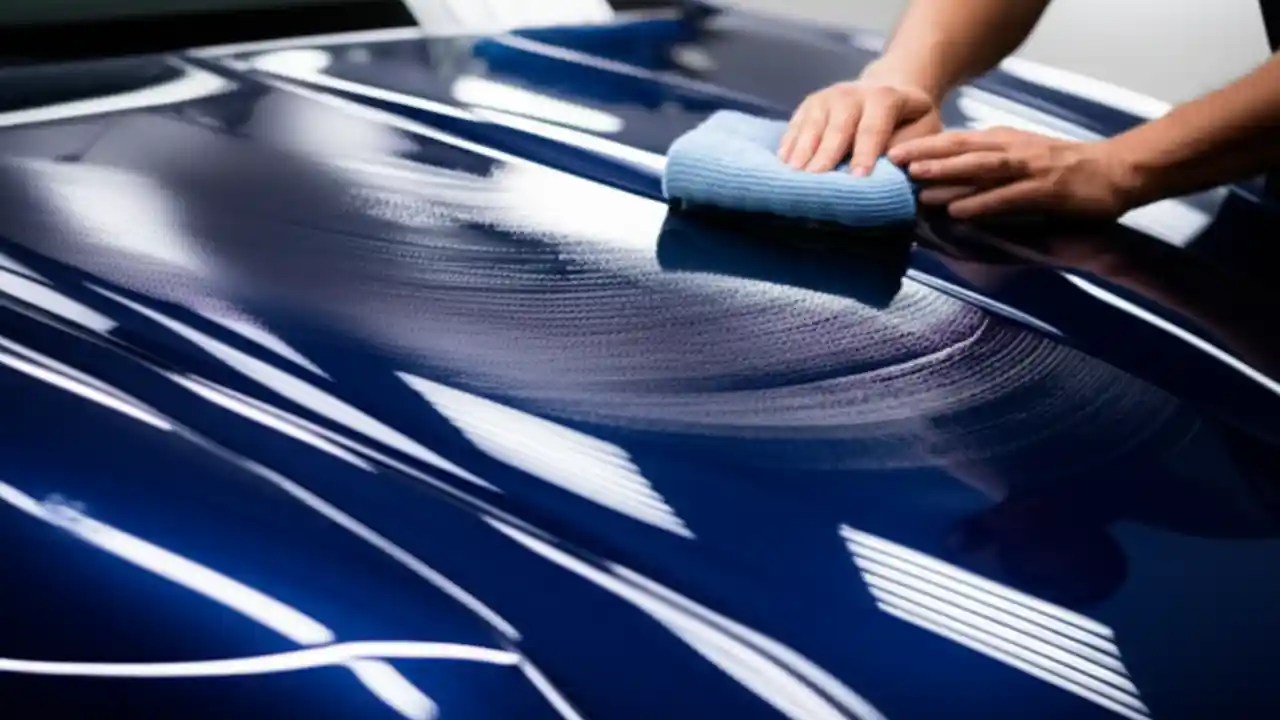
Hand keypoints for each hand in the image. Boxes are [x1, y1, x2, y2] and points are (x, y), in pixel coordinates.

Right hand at [778, 80, 942, 175]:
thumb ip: (910, 149)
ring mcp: (825, 98)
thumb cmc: (909, 122)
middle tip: (816, 182)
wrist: (886, 92)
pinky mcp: (807, 106)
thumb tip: (892, 170)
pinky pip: (794, 130)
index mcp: (885, 97)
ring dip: (801, 155)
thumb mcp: (923, 130)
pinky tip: (783, 169)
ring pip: (811, 128)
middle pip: (837, 129)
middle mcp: (851, 93)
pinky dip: (788, 150)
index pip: (873, 128)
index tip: (858, 178)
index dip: (865, 154)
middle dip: (826, 157)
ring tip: (793, 179)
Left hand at [889, 127, 1140, 218]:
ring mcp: (1030, 169)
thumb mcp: (1022, 157)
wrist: (1117, 170)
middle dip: (927, 154)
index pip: (958, 140)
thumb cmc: (1065, 168)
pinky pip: (1008, 198)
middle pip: (963, 149)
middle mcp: (1013, 150)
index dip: (926, 144)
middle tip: (893, 161)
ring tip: (917, 182)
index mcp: (1005, 141)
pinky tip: (958, 212)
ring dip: (949, 174)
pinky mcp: (1046, 192)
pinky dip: (982, 204)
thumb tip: (947, 181)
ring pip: (982, 169)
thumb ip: (989, 166)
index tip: (894, 151)